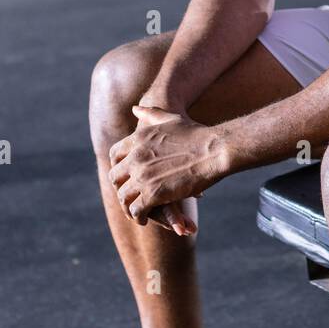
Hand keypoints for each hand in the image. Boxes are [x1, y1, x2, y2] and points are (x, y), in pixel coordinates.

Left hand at [109, 108, 228, 228]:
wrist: (214, 149)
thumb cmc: (197, 134)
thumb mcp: (170, 118)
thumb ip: (150, 113)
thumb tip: (135, 108)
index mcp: (137, 138)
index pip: (114, 155)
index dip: (118, 167)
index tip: (125, 176)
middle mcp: (136, 157)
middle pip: (115, 177)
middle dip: (121, 188)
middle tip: (129, 196)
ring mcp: (143, 176)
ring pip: (123, 196)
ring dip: (127, 206)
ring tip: (136, 212)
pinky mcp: (153, 193)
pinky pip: (135, 209)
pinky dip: (138, 216)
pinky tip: (145, 218)